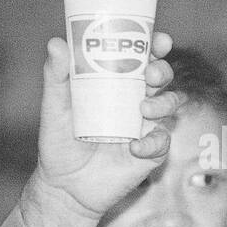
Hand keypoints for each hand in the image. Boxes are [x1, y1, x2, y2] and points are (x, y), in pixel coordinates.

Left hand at [21, 32, 184, 226]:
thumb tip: (56, 42)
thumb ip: (56, 76)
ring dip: (164, 102)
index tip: (159, 40)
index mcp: (116, 83)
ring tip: (144, 109)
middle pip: (162, 77)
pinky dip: (152, 143)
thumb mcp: (55, 108)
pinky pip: (163, 142)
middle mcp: (135, 101)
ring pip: (171, 105)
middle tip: (151, 75)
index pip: (141, 57)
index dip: (155, 45)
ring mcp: (145, 127)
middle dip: (163, 70)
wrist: (65, 187)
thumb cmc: (59, 144)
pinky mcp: (150, 153)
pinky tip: (134, 147)